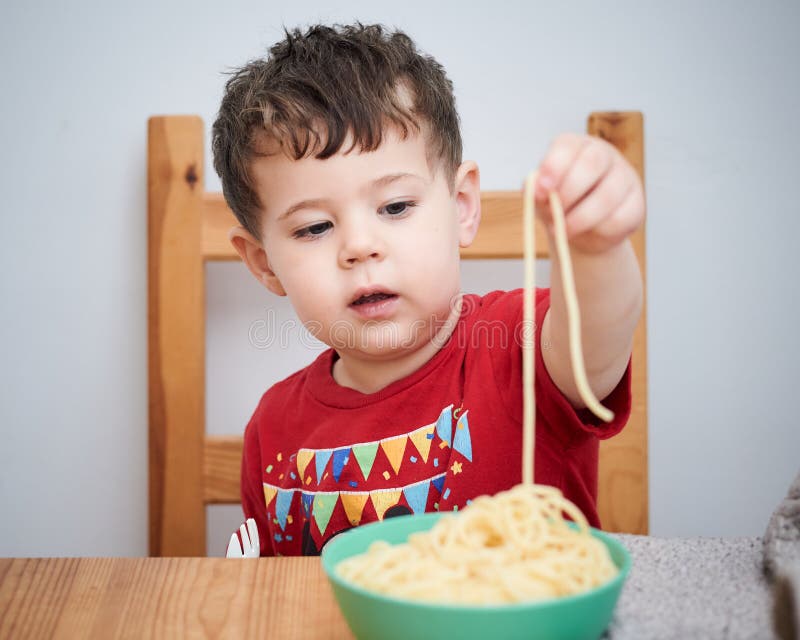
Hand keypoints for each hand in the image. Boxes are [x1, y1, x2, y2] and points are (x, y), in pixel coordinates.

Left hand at [534, 133, 644, 253]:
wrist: (582, 231)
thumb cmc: (558, 205)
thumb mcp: (541, 197)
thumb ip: (536, 191)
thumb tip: (535, 190)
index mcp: (576, 147)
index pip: (568, 146)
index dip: (554, 167)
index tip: (542, 190)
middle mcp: (603, 154)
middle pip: (592, 163)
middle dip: (569, 192)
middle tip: (554, 214)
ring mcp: (625, 176)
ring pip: (607, 195)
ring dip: (581, 218)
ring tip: (564, 230)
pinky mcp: (636, 203)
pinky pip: (619, 218)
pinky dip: (599, 230)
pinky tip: (588, 231)